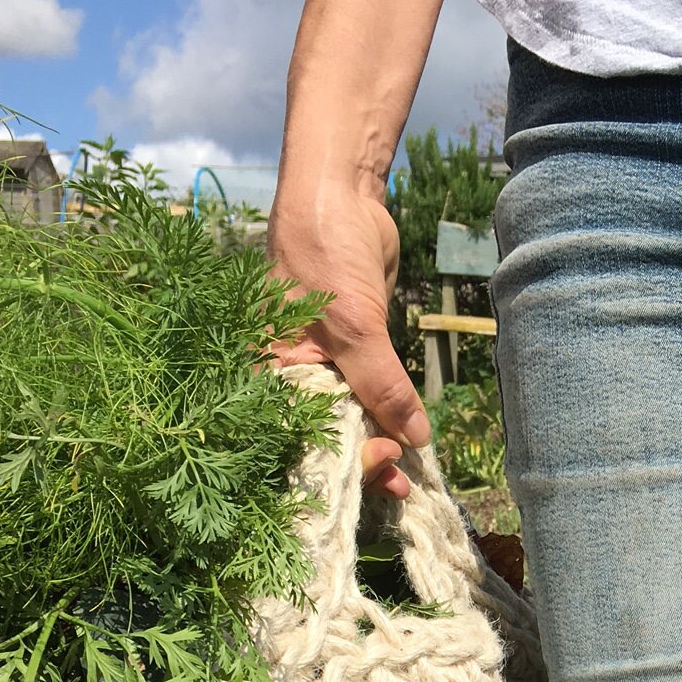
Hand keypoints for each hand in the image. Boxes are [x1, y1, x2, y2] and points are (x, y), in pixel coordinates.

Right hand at [267, 182, 428, 498]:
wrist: (342, 197)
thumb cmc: (324, 252)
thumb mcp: (354, 323)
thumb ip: (382, 382)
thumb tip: (414, 438)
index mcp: (268, 373)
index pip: (291, 437)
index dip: (330, 463)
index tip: (373, 468)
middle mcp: (291, 378)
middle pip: (322, 439)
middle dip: (360, 467)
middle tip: (399, 483)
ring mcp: (323, 370)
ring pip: (351, 424)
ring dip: (380, 452)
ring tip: (409, 481)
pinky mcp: (354, 360)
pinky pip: (371, 403)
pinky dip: (389, 424)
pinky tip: (410, 447)